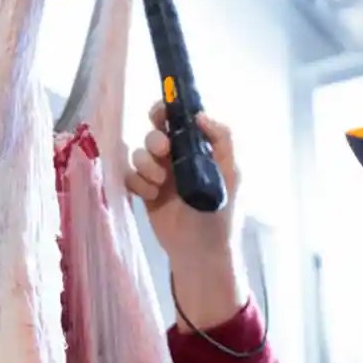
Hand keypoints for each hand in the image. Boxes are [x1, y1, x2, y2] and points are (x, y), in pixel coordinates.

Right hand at [127, 104, 238, 262]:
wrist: (201, 251)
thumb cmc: (221, 214)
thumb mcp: (231, 174)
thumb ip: (222, 140)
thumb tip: (200, 115)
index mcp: (199, 150)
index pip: (180, 121)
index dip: (168, 111)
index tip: (162, 113)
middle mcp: (177, 158)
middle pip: (155, 132)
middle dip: (154, 137)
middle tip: (162, 150)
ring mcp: (159, 175)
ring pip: (140, 153)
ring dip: (146, 163)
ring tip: (160, 182)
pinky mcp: (144, 192)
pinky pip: (130, 176)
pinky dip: (137, 182)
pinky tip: (151, 195)